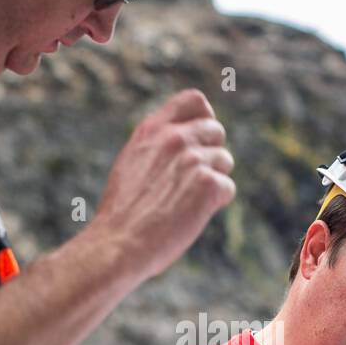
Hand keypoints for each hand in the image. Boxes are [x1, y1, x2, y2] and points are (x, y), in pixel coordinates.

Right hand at [90, 88, 234, 281]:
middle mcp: (174, 138)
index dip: (203, 118)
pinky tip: (193, 214)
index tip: (200, 139)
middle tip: (190, 182)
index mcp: (152, 129)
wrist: (118, 244)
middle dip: (210, 154)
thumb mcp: (131, 163)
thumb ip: (157, 146)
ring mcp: (193, 159)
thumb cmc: (122, 213)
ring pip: (224, 161)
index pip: (194, 100)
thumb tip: (184, 142)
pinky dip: (215, 203)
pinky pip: (227, 188)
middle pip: (216, 131)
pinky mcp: (208, 184)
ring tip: (186, 201)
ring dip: (212, 181)